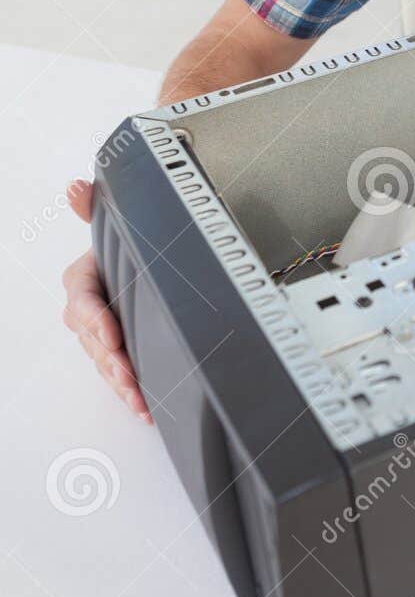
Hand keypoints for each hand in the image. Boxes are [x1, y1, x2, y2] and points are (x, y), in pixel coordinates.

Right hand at [61, 179, 152, 422]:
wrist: (155, 260)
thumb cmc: (134, 244)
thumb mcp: (121, 224)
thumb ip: (97, 207)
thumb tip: (76, 188)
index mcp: (84, 278)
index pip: (82, 301)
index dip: (95, 319)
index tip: (112, 334)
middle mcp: (88, 310)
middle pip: (92, 341)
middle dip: (111, 360)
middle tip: (130, 374)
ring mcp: (102, 335)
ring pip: (105, 363)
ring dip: (121, 383)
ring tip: (140, 399)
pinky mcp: (118, 353)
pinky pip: (118, 375)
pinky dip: (131, 393)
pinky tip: (145, 409)